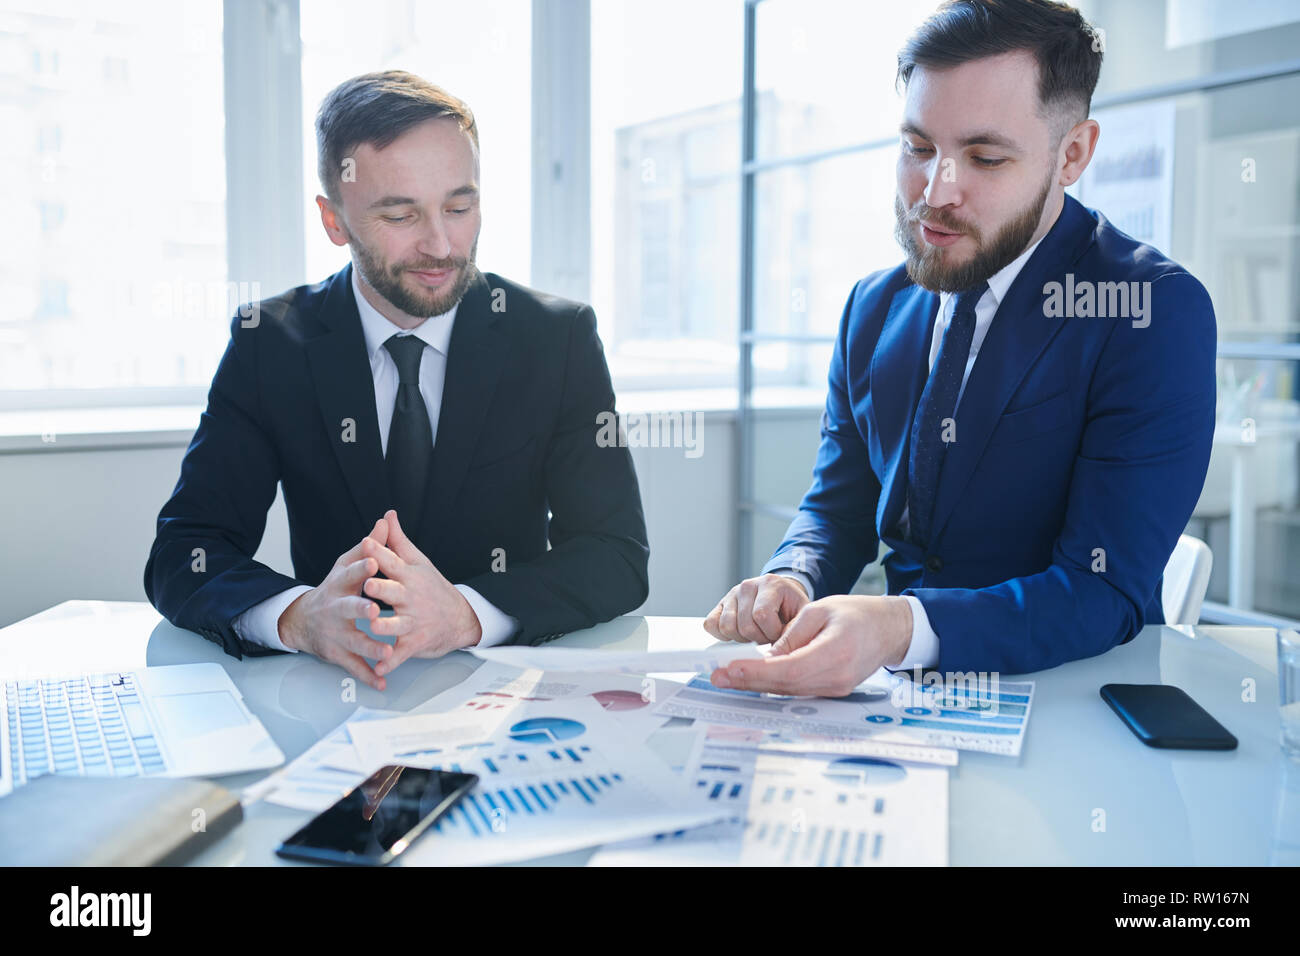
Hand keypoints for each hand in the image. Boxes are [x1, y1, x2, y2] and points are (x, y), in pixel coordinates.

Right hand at [278, 518, 394, 690]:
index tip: (375, 562)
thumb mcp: (347, 565)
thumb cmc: (334, 589)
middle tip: (374, 610)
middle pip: (347, 608)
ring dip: (370, 646)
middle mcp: (336, 608)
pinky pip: (354, 666)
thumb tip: (385, 521)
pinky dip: (368, 675)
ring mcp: (335, 633)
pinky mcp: (337, 653)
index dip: (362, 568)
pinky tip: (382, 681)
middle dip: (360, 609)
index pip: (351, 573)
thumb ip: (369, 547)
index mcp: (340, 585)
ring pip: (354, 641)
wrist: (303, 619)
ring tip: (387, 651)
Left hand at [361, 509, 482, 677]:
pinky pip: (400, 653)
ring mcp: (413, 621)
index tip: (366, 543)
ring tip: (374, 625)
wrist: (460, 619)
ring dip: (385, 625)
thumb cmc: (433, 588)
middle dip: (381, 588)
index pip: (392, 561)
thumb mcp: (418, 562)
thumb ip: (398, 540)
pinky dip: (390, 661)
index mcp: (409, 576)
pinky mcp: (414, 642)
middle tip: (369, 583)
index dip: (379, 552)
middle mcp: (411, 598)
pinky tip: (379, 667)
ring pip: (396, 624)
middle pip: (393, 591)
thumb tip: (388, 515)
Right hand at [703, 573, 810, 643]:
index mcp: (770, 584)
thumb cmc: (792, 609)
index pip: (761, 615)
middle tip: (768, 635)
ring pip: (726, 627)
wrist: (783, 597)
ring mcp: (731, 594)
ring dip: (742, 638)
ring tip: (755, 634)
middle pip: (744, 624)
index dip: (772, 632)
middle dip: (758, 638)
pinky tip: (739, 634)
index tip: (780, 633)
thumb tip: (777, 651)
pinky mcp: (720, 605)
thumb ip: (794, 631)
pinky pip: (711, 624)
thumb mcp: (802, 616)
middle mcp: (748, 586)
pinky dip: (722, 635)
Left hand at [708, 595, 912, 696]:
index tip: (731, 667)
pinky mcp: (831, 690)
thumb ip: (793, 634)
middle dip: (748, 680)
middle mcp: (836, 678)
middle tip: (718, 675)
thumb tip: (767, 654)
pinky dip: (773, 684)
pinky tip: (752, 678)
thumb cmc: (857, 614)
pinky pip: (797, 689)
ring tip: (727, 676)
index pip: (788, 669)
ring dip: (756, 685)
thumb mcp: (821, 610)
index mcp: (836, 653)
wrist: (888, 629)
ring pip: (788, 691)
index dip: (757, 671)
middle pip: (784, 685)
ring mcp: (835, 689)